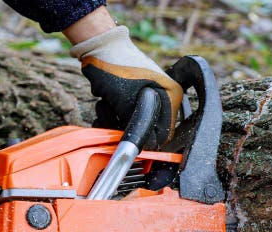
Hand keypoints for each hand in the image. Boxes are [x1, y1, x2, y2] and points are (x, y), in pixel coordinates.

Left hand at [69, 26, 183, 148]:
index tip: (125, 138)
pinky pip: (126, 115)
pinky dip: (113, 113)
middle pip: (147, 129)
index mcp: (172, 96)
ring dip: (114, 120)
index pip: (163, 133)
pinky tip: (104, 103)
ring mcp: (150, 97)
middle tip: (110, 117)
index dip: (144, 140)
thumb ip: (134, 127)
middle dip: (125, 127)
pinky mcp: (135, 96)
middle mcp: (165, 98)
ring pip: (133, 124)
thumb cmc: (115, 66)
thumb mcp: (125, 101)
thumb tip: (136, 147)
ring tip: (105, 105)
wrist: (98, 45)